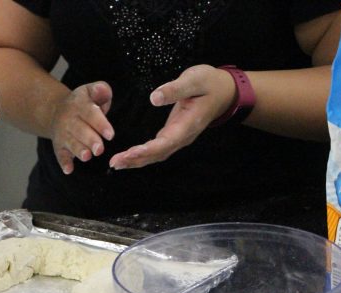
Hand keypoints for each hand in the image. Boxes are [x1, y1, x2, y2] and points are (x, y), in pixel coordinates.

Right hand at [49, 81, 114, 173]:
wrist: (57, 111)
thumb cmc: (84, 103)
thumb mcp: (91, 91)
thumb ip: (100, 90)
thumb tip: (102, 91)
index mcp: (79, 104)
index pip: (90, 113)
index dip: (100, 124)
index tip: (110, 135)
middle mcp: (69, 119)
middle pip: (80, 130)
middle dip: (90, 140)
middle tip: (100, 149)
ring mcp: (63, 133)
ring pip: (70, 142)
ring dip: (78, 150)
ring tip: (87, 156)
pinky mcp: (59, 145)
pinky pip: (60, 154)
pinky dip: (64, 162)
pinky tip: (68, 170)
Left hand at [109, 65, 235, 169]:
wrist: (225, 91)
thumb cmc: (210, 83)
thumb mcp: (195, 80)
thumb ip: (175, 89)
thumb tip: (154, 98)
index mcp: (188, 124)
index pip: (166, 142)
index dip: (148, 150)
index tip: (130, 153)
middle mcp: (183, 136)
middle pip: (158, 154)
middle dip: (136, 160)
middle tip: (115, 163)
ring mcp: (179, 137)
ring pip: (157, 155)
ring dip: (136, 161)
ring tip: (117, 164)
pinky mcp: (174, 135)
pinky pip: (157, 150)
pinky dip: (142, 155)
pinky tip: (129, 157)